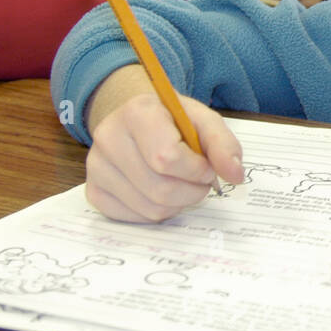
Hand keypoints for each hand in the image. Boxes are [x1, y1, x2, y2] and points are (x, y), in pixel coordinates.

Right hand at [83, 67, 244, 221]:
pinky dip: (158, 211)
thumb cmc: (172, 121)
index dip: (196, 170)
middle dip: (192, 191)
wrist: (136, 120)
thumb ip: (224, 144)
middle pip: (159, 188)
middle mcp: (109, 138)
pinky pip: (135, 218)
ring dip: (178, 203)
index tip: (207, 167)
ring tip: (182, 184)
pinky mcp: (94, 191)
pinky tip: (162, 191)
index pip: (167, 158)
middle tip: (199, 180)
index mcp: (137, 113)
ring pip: (149, 208)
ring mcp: (96, 167)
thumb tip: (235, 175)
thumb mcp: (203, 120)